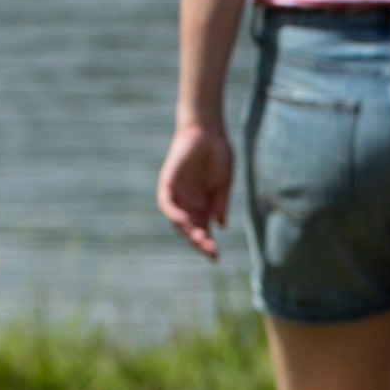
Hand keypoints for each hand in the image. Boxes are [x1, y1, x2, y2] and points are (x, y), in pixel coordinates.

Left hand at [157, 122, 232, 259]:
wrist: (208, 131)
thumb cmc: (218, 155)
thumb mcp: (223, 183)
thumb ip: (220, 204)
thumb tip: (220, 226)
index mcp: (202, 205)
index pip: (202, 230)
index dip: (207, 245)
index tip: (216, 258)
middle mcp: (188, 202)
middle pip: (189, 229)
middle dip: (199, 242)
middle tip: (210, 251)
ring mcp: (178, 193)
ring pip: (177, 220)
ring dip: (187, 231)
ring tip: (200, 240)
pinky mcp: (168, 181)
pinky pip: (166, 202)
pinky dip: (173, 213)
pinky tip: (184, 221)